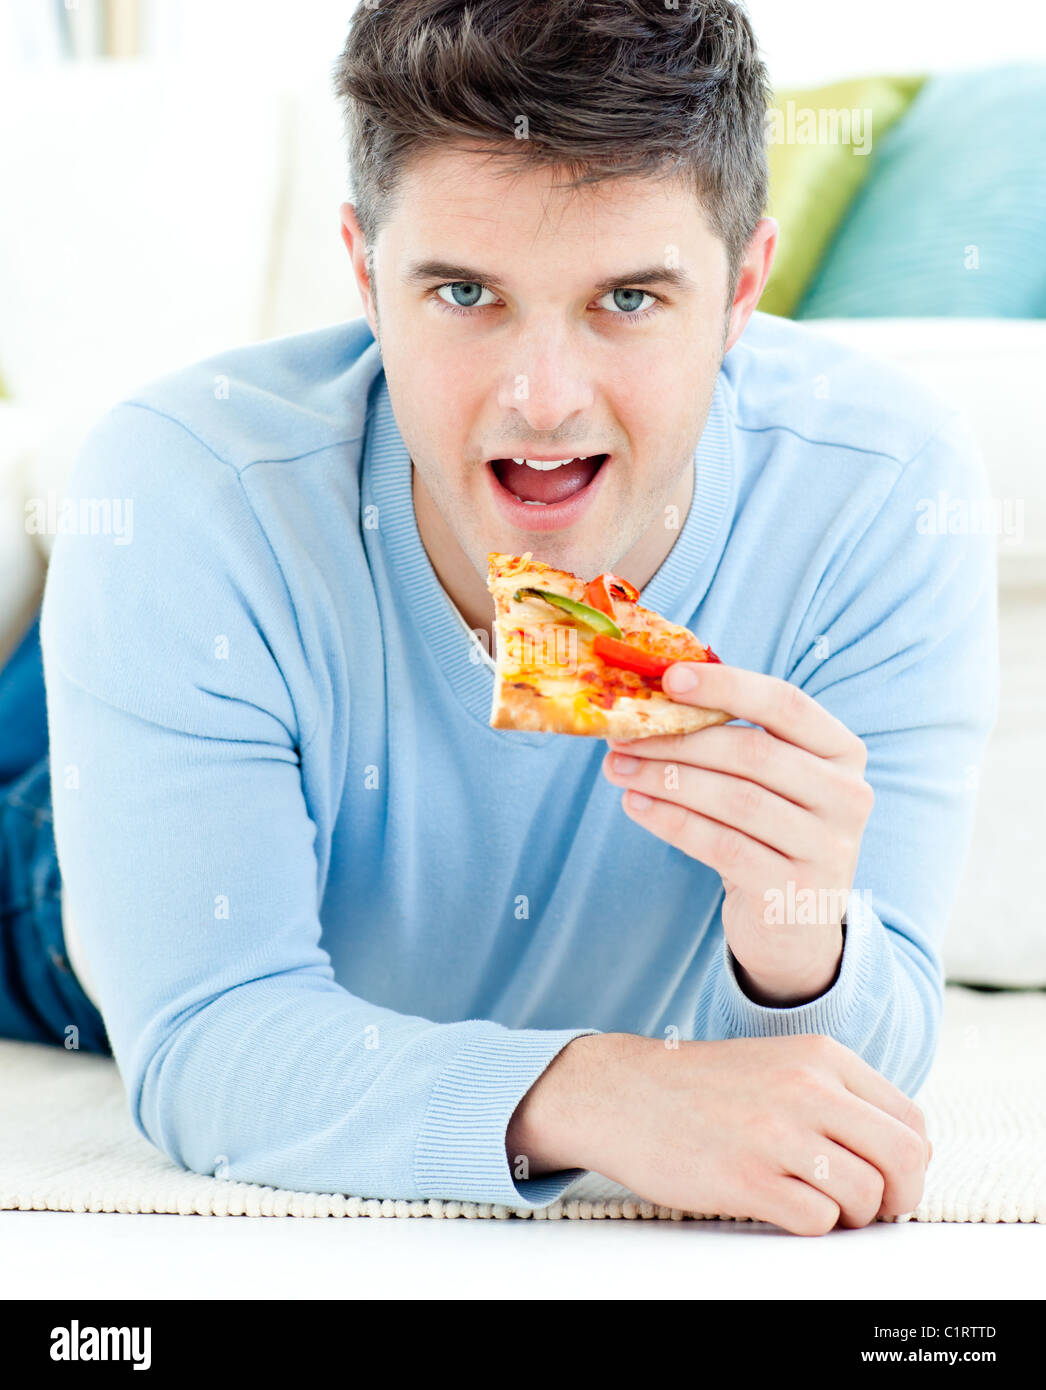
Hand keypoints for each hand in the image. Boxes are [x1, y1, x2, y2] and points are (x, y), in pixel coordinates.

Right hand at [508, 1031, 931, 1234]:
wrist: (622, 1092)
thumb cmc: (701, 1087)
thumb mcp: (779, 1064)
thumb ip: (836, 1094)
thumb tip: (897, 1152)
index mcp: (820, 1056)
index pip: (909, 1119)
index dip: (910, 1163)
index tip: (888, 1179)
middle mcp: (806, 1088)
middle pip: (904, 1157)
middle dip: (900, 1196)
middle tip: (876, 1209)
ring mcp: (776, 1133)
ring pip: (866, 1194)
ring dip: (852, 1215)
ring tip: (821, 1206)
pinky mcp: (746, 1177)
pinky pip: (818, 1221)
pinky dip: (812, 1226)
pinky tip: (784, 1206)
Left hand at [602, 661, 874, 1003]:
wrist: (794, 926)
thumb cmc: (769, 833)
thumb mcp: (768, 783)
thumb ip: (730, 738)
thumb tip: (650, 699)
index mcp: (842, 752)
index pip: (786, 704)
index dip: (727, 686)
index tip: (669, 678)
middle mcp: (846, 796)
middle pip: (753, 752)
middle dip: (679, 739)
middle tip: (621, 735)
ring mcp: (825, 848)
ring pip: (735, 799)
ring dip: (667, 778)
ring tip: (618, 768)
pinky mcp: (790, 890)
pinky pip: (722, 845)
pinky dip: (672, 822)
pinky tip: (637, 805)